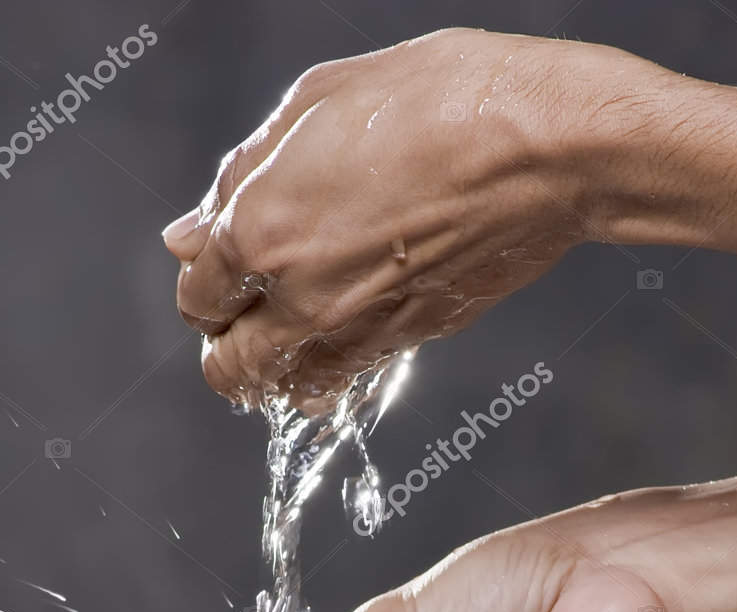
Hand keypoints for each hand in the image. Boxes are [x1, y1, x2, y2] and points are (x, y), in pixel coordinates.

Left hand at [162, 29, 649, 406]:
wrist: (548, 148)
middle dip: (223, 338)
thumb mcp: (317, 102)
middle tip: (244, 303)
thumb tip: (188, 233)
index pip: (196, 294)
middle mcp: (299, 296)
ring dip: (271, 366)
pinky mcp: (408, 341)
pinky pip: (341, 380)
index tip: (220, 258)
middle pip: (226, 366)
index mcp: (260, 229)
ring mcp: (357, 329)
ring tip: (289, 323)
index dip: (201, 277)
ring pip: (281, 388)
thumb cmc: (440, 99)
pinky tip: (336, 333)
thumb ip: (241, 175)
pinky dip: (324, 372)